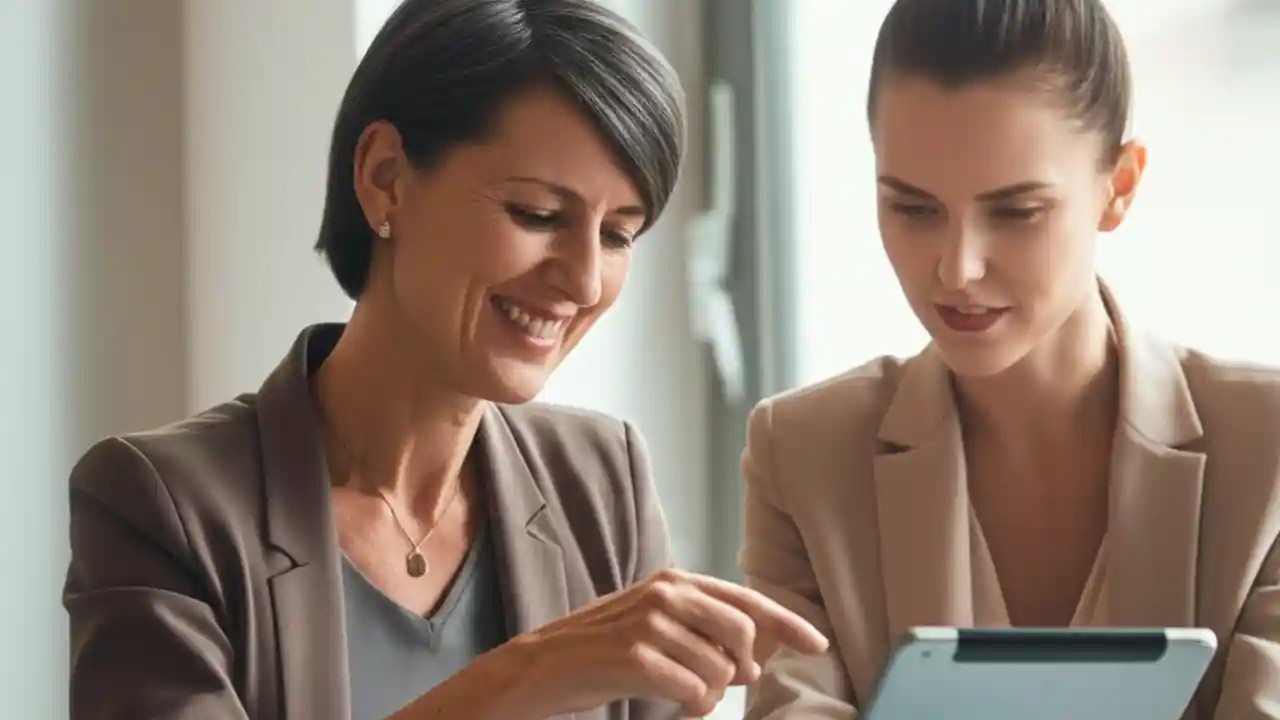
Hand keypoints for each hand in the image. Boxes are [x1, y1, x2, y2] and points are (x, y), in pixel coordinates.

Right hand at [509, 568, 828, 717]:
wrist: (545, 665)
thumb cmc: (607, 649)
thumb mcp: (660, 628)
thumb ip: (707, 633)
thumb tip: (759, 658)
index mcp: (677, 581)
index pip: (746, 600)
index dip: (788, 623)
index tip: (819, 644)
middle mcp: (667, 593)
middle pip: (743, 634)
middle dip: (742, 666)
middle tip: (722, 682)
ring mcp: (651, 622)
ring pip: (720, 668)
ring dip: (711, 691)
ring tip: (686, 693)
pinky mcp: (637, 655)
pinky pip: (694, 689)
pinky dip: (693, 703)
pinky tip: (677, 702)